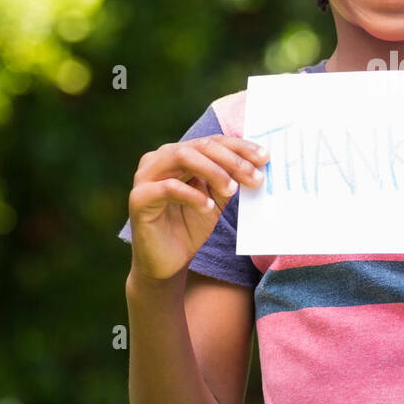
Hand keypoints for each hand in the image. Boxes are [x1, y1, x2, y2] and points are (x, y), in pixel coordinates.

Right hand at [127, 136, 267, 283]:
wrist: (168, 262)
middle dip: (232, 160)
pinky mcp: (139, 198)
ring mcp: (146, 176)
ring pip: (182, 157)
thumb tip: (258, 165)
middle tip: (255, 177)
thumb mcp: (217, 198)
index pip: (212, 142)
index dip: (240, 147)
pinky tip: (207, 207)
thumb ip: (230, 179)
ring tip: (232, 189)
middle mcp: (159, 159)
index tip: (265, 157)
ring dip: (213, 171)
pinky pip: (167, 187)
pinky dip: (192, 194)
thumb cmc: (190, 226)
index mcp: (178, 154)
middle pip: (200, 146)